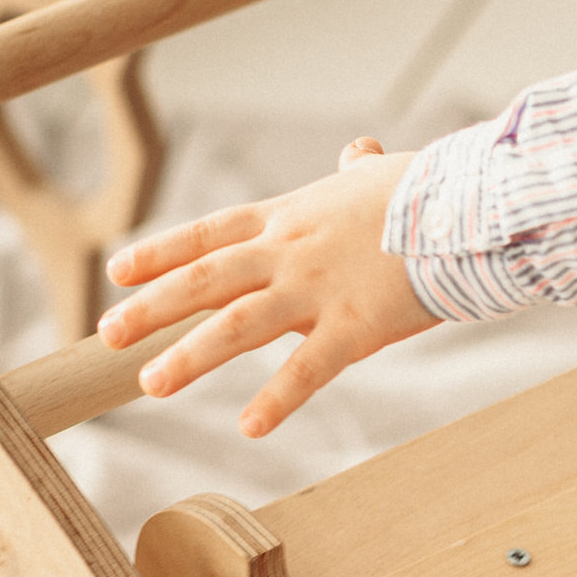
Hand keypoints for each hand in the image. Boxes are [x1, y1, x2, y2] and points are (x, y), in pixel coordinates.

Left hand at [100, 136, 439, 437]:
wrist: (469, 206)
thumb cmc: (431, 191)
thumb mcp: (381, 176)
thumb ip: (358, 171)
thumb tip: (358, 151)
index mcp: (290, 217)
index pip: (207, 235)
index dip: (159, 253)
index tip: (118, 272)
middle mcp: (289, 251)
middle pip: (203, 279)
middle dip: (150, 307)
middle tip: (107, 334)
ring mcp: (317, 289)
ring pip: (237, 324)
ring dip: (189, 355)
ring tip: (150, 383)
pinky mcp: (356, 326)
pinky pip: (308, 368)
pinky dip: (277, 399)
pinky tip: (249, 426)